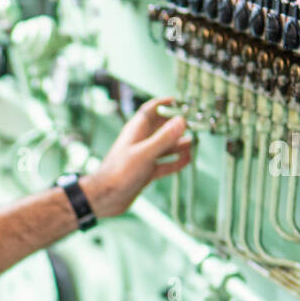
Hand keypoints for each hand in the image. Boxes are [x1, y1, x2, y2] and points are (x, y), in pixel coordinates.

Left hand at [79, 96, 192, 218]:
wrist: (104, 198)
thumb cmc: (117, 174)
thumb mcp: (144, 154)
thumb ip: (163, 138)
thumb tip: (181, 121)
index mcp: (136, 131)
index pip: (151, 110)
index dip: (165, 104)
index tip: (181, 102)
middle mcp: (140, 142)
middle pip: (161, 127)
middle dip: (177, 125)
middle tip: (194, 124)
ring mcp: (143, 156)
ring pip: (165, 146)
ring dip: (179, 144)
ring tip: (195, 142)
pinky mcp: (146, 171)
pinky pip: (164, 163)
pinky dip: (175, 161)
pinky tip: (187, 160)